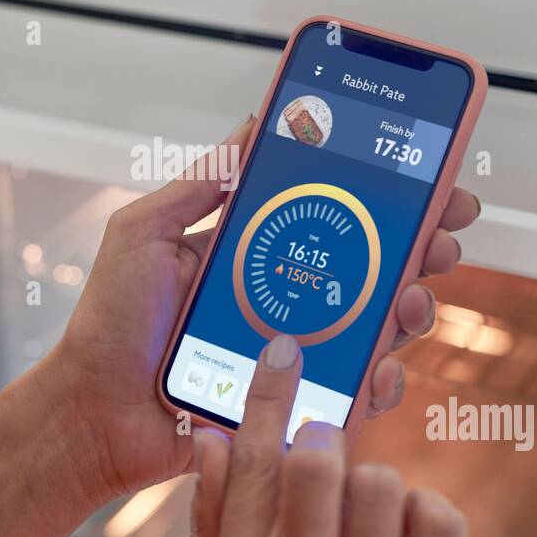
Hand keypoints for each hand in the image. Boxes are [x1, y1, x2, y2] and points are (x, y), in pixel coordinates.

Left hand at [55, 115, 481, 497]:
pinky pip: (353, 393)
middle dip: (423, 249)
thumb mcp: (144, 233)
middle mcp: (286, 298)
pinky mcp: (295, 403)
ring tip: (414, 300)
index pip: (336, 217)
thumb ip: (198, 183)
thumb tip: (254, 123)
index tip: (434, 180)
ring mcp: (296, 352)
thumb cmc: (110, 324)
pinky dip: (380, 382)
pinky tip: (381, 370)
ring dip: (413, 310)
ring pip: (379, 329)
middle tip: (445, 238)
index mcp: (258, 252)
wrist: (92, 412)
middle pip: (375, 268)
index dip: (389, 199)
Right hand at [185, 335, 466, 536]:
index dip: (266, 397)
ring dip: (372, 482)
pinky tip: (407, 534)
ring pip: (380, 483)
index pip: (250, 467)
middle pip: (313, 463)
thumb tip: (213, 443)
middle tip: (323, 451)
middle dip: (321, 442)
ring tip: (365, 512)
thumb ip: (216, 528)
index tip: (282, 352)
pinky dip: (427, 510)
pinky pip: (441, 520)